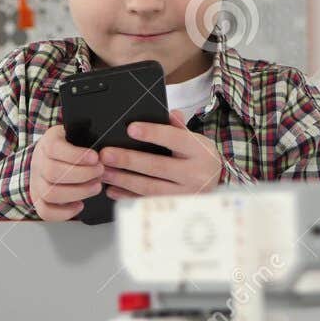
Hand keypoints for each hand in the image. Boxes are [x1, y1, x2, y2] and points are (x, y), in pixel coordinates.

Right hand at [29, 124, 102, 220]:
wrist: (47, 157)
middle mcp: (38, 164)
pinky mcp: (39, 200)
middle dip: (82, 175)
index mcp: (47, 144)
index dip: (76, 155)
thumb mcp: (73, 133)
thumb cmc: (66, 147)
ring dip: (77, 192)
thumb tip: (104, 144)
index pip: (54, 148)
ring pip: (50, 193)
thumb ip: (85, 135)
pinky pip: (46, 211)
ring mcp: (37, 183)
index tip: (95, 157)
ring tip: (96, 187)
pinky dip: (64, 212)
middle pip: (53, 173)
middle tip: (100, 172)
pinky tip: (80, 205)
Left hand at [100, 110, 222, 200]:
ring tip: (104, 172)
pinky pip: (148, 203)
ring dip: (124, 180)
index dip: (153, 133)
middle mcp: (196, 174)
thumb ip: (179, 127)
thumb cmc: (199, 157)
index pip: (175, 139)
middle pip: (158, 167)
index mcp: (200, 152)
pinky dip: (128, 197)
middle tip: (106, 155)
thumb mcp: (195, 139)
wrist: (215, 184)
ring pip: (150, 188)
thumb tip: (170, 113)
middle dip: (129, 161)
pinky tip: (113, 190)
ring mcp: (185, 194)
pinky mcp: (175, 207)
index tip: (131, 129)